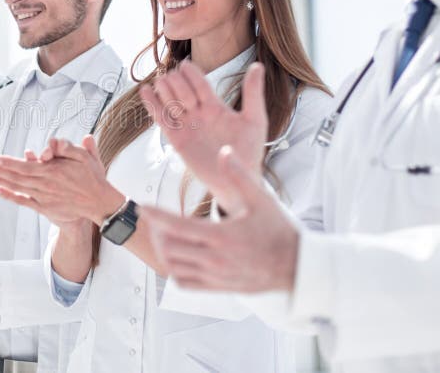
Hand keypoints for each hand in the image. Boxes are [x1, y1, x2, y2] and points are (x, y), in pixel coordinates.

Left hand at [0, 135, 124, 225]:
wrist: (98, 203)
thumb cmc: (93, 178)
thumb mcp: (87, 157)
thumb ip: (73, 147)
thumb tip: (61, 140)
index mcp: (54, 171)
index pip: (26, 166)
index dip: (9, 163)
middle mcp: (46, 185)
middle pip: (17, 177)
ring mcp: (44, 197)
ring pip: (17, 187)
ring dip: (0, 181)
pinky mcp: (45, 207)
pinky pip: (24, 201)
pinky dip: (10, 196)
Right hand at [140, 61, 266, 213]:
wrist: (237, 181)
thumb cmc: (249, 151)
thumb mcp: (254, 120)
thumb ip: (253, 93)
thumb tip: (257, 65)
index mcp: (216, 106)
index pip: (200, 84)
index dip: (192, 74)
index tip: (185, 65)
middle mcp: (198, 113)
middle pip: (181, 89)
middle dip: (177, 84)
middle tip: (177, 85)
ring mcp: (186, 125)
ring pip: (170, 102)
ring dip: (164, 90)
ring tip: (161, 83)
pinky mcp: (176, 139)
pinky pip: (162, 119)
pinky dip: (152, 105)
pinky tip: (145, 91)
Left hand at [140, 147, 299, 291]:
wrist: (297, 267)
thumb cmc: (279, 232)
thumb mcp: (261, 199)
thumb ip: (239, 175)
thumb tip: (223, 151)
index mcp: (221, 236)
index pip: (177, 225)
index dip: (156, 215)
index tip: (142, 207)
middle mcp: (214, 259)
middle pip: (169, 247)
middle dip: (156, 231)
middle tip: (154, 219)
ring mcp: (215, 276)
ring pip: (173, 266)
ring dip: (163, 250)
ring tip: (163, 235)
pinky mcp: (218, 287)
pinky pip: (185, 283)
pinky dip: (174, 271)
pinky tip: (177, 256)